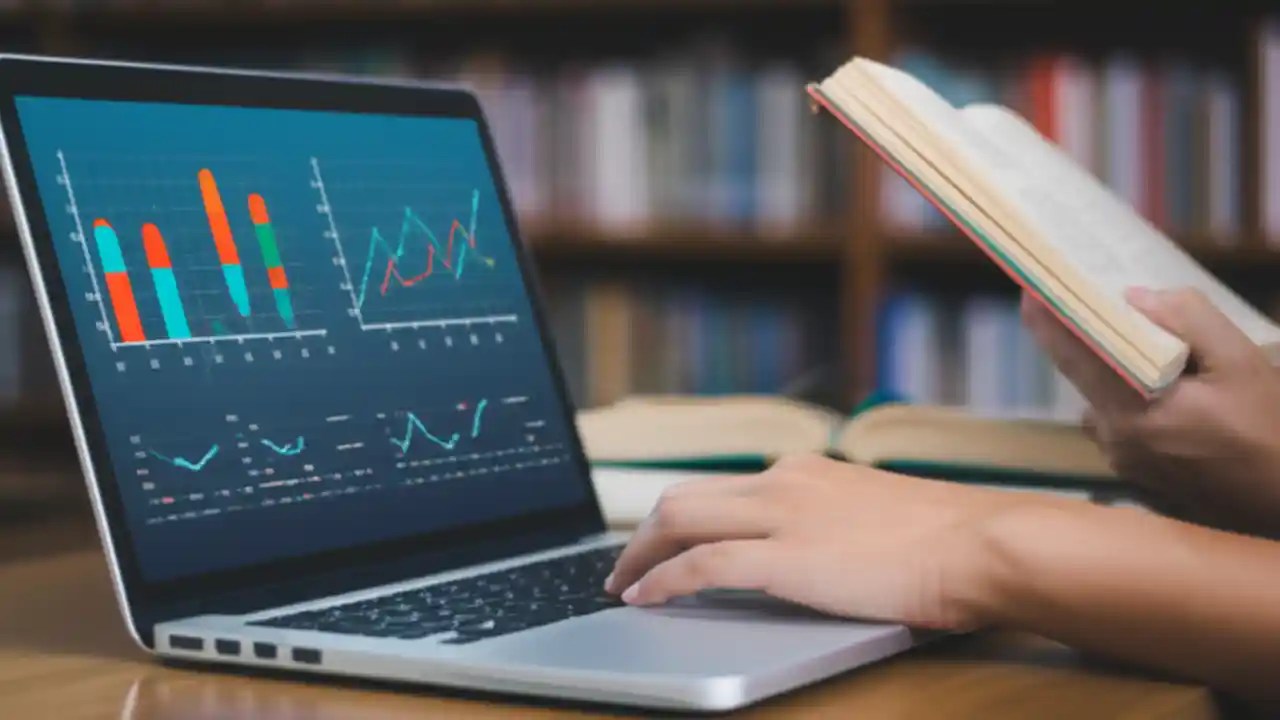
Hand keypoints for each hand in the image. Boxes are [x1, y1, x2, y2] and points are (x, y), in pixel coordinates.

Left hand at [603, 455, 1046, 629]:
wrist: (982, 544)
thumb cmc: (950, 539)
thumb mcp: (877, 516)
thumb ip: (834, 523)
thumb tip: (816, 550)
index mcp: (803, 471)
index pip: (719, 488)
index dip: (677, 517)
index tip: (661, 541)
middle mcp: (783, 481)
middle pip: (683, 497)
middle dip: (643, 533)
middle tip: (623, 566)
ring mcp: (781, 515)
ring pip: (679, 520)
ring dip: (639, 554)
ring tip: (621, 586)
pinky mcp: (785, 557)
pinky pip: (701, 565)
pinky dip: (664, 580)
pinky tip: (645, 600)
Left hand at [1022, 288, 1279, 536]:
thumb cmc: (1272, 430)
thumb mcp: (1241, 362)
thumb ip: (1188, 321)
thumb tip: (1134, 297)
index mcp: (1131, 413)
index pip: (1072, 357)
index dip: (1046, 321)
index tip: (1029, 288)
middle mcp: (1116, 442)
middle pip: (1086, 379)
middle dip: (1090, 341)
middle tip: (1099, 304)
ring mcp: (1126, 466)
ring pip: (1104, 403)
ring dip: (1117, 376)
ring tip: (1150, 350)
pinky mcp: (1140, 480)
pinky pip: (1122, 428)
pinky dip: (1133, 403)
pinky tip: (1170, 392)